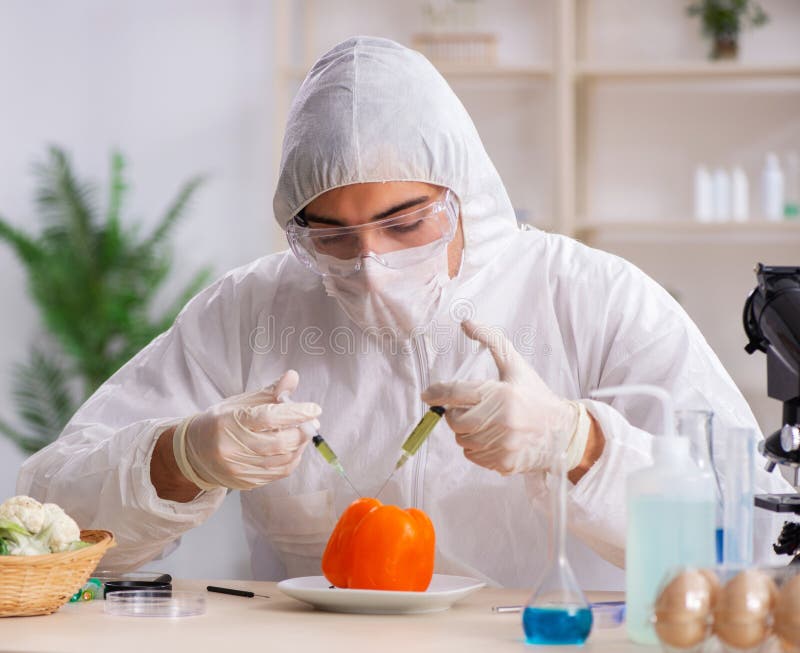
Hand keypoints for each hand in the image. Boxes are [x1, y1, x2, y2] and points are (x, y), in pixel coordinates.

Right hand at [173, 370, 320, 489]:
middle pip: (279, 442)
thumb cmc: (220, 422)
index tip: (314, 408)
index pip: (269, 417)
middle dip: (302, 432)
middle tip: (312, 423)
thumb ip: (269, 392)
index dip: (295, 413)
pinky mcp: (245, 482)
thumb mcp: (240, 402)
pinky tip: (293, 449)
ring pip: (282, 460)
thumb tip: (292, 377)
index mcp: (230, 421)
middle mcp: (232, 447)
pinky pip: (278, 473)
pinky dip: (292, 459)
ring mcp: (238, 468)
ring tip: (303, 434)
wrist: (194, 452)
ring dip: (300, 446)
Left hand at [421, 320, 586, 474]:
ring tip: (485, 422)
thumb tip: (465, 322)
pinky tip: (492, 437)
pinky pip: (472, 456)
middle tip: (469, 408)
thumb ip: (491, 340)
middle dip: (455, 414)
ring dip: (466, 431)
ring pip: (462, 440)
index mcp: (502, 394)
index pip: (456, 393)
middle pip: (454, 421)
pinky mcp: (503, 462)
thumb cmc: (535, 396)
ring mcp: (503, 445)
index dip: (437, 393)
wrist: (562, 432)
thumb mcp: (515, 365)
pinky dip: (476, 447)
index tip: (428, 394)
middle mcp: (502, 421)